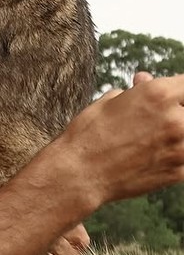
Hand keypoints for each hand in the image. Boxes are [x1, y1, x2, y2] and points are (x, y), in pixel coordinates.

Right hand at [54, 73, 183, 210]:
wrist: (80, 174)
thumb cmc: (88, 136)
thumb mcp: (108, 103)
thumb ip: (134, 92)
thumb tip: (144, 81)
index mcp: (158, 94)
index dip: (175, 89)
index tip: (171, 94)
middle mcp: (175, 119)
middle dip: (176, 110)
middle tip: (155, 117)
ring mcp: (181, 148)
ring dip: (175, 133)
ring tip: (151, 136)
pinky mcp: (180, 171)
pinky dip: (174, 153)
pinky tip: (154, 154)